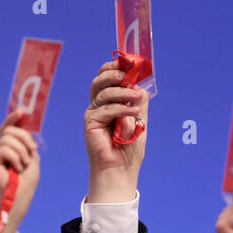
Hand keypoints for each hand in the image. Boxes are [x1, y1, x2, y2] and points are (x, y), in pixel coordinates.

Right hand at [0, 110, 39, 232]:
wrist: (22, 193)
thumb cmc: (27, 179)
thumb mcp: (32, 156)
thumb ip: (27, 141)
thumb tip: (24, 127)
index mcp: (9, 147)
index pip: (7, 128)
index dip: (12, 118)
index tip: (21, 112)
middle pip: (10, 131)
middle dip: (24, 139)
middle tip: (31, 152)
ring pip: (7, 139)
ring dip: (21, 152)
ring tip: (23, 165)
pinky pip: (4, 150)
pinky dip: (15, 158)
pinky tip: (16, 169)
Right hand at [85, 61, 148, 201]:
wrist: (121, 170)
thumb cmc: (129, 148)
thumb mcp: (139, 121)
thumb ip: (138, 104)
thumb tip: (142, 86)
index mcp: (109, 102)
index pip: (108, 78)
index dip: (115, 67)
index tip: (129, 62)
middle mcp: (99, 105)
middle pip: (100, 81)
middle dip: (113, 73)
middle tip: (127, 74)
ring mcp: (93, 113)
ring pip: (103, 92)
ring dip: (122, 91)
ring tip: (137, 95)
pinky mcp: (90, 123)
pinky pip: (106, 109)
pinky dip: (121, 108)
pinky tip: (133, 111)